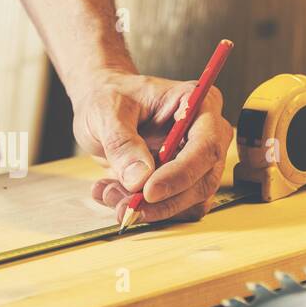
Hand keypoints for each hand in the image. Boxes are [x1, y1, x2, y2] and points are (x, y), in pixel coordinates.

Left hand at [72, 69, 233, 225]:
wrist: (99, 104)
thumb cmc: (110, 96)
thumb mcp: (107, 111)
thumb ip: (122, 142)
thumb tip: (139, 179)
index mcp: (197, 104)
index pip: (206, 145)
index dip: (181, 173)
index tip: (149, 191)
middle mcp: (204, 134)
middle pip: (204, 180)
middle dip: (165, 201)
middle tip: (127, 208)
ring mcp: (196, 161)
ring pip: (190, 202)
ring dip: (151, 209)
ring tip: (109, 193)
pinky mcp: (182, 182)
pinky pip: (173, 208)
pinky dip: (144, 210)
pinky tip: (112, 194)